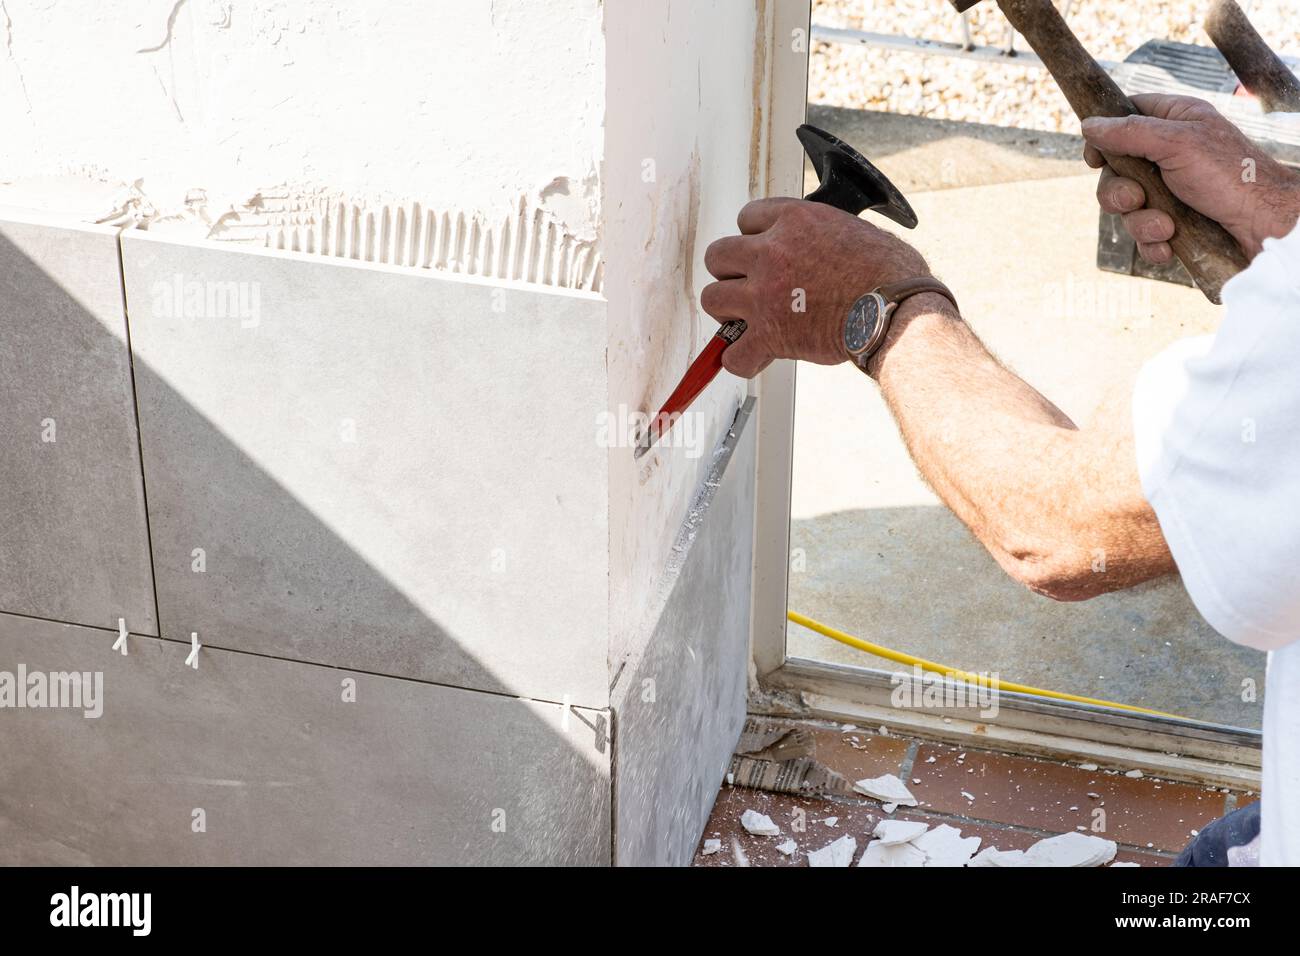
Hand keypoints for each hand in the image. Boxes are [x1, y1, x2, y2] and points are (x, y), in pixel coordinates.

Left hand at [700, 198, 931, 377]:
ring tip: (746, 319)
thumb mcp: (850, 229)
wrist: (897, 308)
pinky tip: (754, 356)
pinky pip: (731, 352)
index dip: (753, 237)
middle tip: (748, 287)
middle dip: (730, 272)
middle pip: (718, 256)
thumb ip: (817, 234)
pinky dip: (740, 358)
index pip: (746, 217)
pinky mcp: (769, 334)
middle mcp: (772, 252)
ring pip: (712, 299)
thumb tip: (813, 246)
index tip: (763, 251)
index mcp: (794, 220)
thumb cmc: (889, 272)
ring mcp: (765, 294)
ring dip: (727, 311)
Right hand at [1082, 93, 1299, 263]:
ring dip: (1141, 223)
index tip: (1096, 159)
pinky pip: (1143, 236)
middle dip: (1119, 192)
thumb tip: (1088, 125)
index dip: (1104, 137)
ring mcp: (1171, 191)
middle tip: (1136, 199)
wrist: (1264, 225)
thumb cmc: (1232, 176)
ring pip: (1127, 209)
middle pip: (1116, 170)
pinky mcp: (1174, 224)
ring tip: (1167, 227)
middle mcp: (1170, 154)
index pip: (1125, 117)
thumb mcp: (1178, 143)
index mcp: (1175, 123)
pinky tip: (1170, 244)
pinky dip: (1152, 243)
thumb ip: (1130, 132)